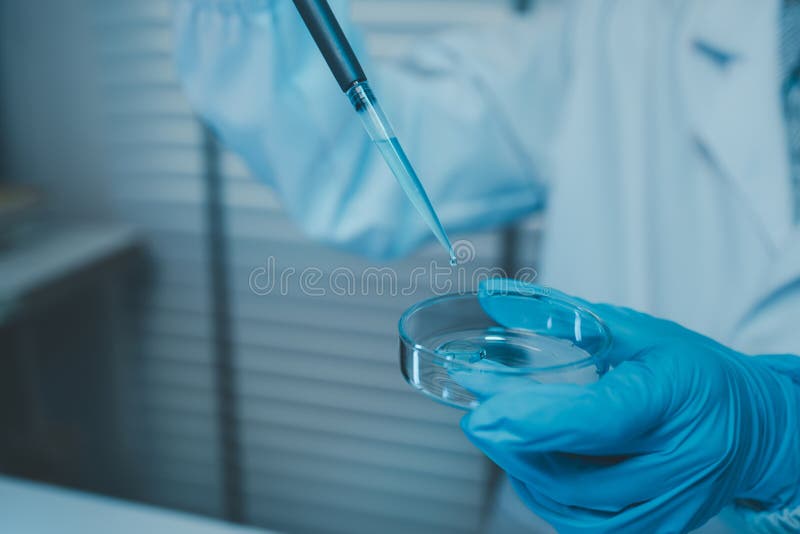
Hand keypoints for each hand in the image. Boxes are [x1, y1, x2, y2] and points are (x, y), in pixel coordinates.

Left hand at [461, 280, 799, 532]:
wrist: (754, 426)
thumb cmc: (694, 372)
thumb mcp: (638, 330)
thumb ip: (562, 314)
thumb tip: (494, 295)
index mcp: (675, 401)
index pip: (598, 420)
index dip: (533, 420)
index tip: (482, 411)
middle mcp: (680, 465)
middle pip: (575, 474)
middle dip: (513, 447)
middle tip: (478, 418)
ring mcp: (671, 507)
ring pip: (574, 508)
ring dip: (525, 472)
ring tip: (502, 436)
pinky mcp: (659, 529)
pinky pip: (586, 525)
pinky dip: (549, 495)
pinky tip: (533, 466)